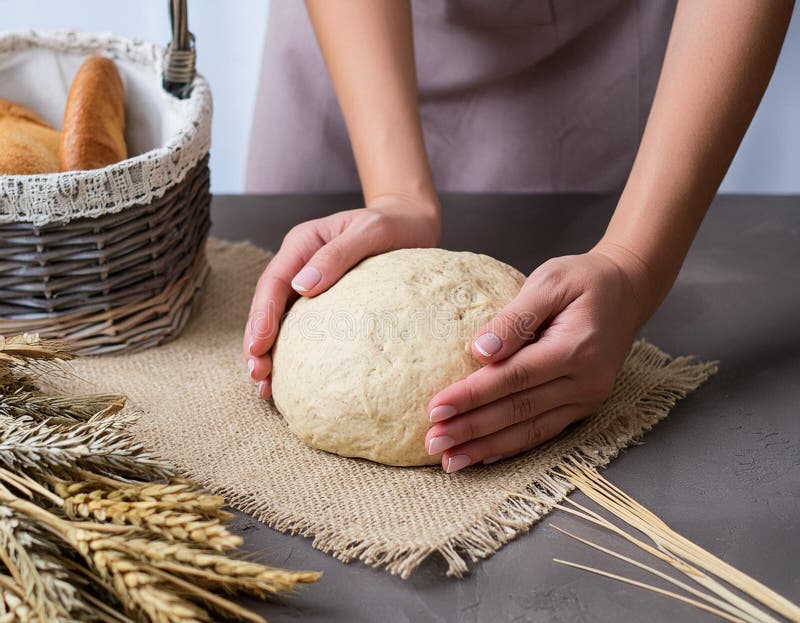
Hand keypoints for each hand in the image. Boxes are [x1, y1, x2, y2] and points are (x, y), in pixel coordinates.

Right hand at [244, 194, 440, 396]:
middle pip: (268, 305)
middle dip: (257, 340)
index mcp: (303, 243)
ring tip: (264, 385)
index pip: (273, 282)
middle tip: (257, 374)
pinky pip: (303, 327)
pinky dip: (292, 351)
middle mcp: (299, 264)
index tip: (257, 345)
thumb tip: (303, 287)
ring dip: (269, 351)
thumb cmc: (395, 224)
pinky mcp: (324, 301)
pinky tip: (290, 377)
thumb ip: (337, 255)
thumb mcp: (371, 231)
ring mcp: (309, 283)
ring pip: (280, 320)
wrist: (412, 223)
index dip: (262, 315)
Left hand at [424, 243, 650, 472]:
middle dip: (471, 429)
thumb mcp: (549, 281)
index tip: (434, 408)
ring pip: (530, 430)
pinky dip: (512, 447)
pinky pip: (545, 432)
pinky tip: (483, 457)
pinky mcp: (584, 405)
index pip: (512, 377)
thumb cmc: (584, 280)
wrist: (628, 290)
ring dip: (486, 447)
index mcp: (574, 347)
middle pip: (517, 410)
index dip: (471, 395)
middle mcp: (585, 380)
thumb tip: (479, 352)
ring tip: (449, 460)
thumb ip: (514, 318)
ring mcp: (587, 397)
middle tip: (432, 442)